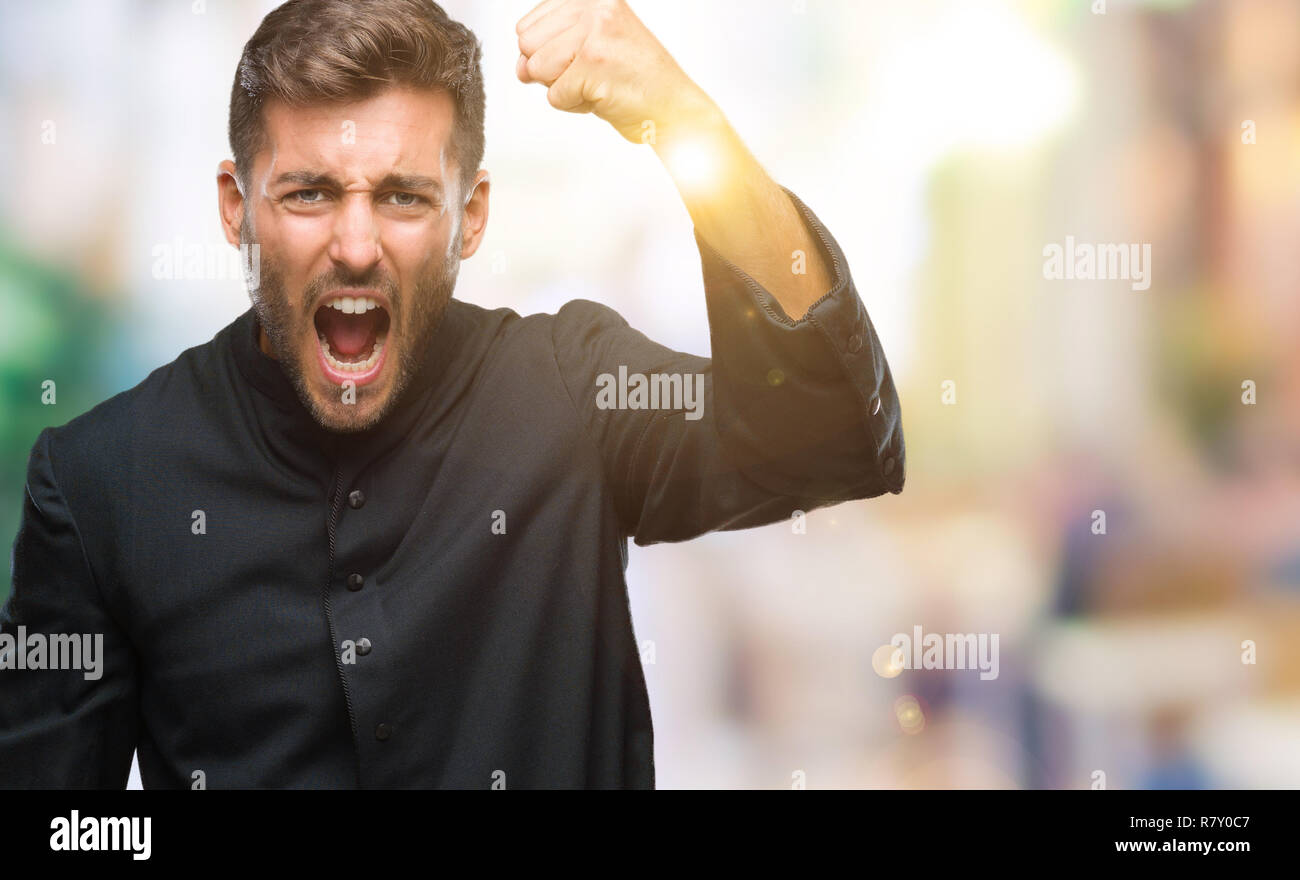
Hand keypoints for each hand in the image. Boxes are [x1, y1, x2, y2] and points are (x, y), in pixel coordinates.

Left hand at [515, 0, 710, 142]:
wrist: (676, 108)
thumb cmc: (637, 80)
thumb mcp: (593, 47)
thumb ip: (551, 47)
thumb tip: (520, 66)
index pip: (529, 25)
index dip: (548, 53)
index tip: (585, 58)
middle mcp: (594, 7)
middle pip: (527, 45)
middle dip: (551, 69)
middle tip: (591, 73)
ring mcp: (594, 33)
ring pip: (537, 69)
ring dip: (563, 87)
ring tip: (598, 84)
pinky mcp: (592, 64)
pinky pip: (554, 96)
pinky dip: (575, 105)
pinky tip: (603, 97)